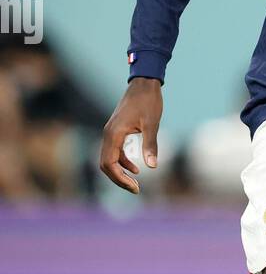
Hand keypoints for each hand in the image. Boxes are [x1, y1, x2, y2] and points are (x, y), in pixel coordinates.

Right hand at [99, 77, 162, 193]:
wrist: (144, 83)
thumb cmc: (148, 101)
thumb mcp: (152, 124)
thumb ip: (151, 145)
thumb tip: (153, 167)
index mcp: (114, 134)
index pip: (109, 164)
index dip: (120, 179)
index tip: (136, 188)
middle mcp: (108, 134)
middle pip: (105, 164)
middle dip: (118, 179)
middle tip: (136, 190)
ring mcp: (111, 132)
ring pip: (109, 159)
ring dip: (120, 172)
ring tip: (136, 184)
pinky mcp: (116, 131)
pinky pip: (114, 152)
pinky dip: (123, 162)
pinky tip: (136, 169)